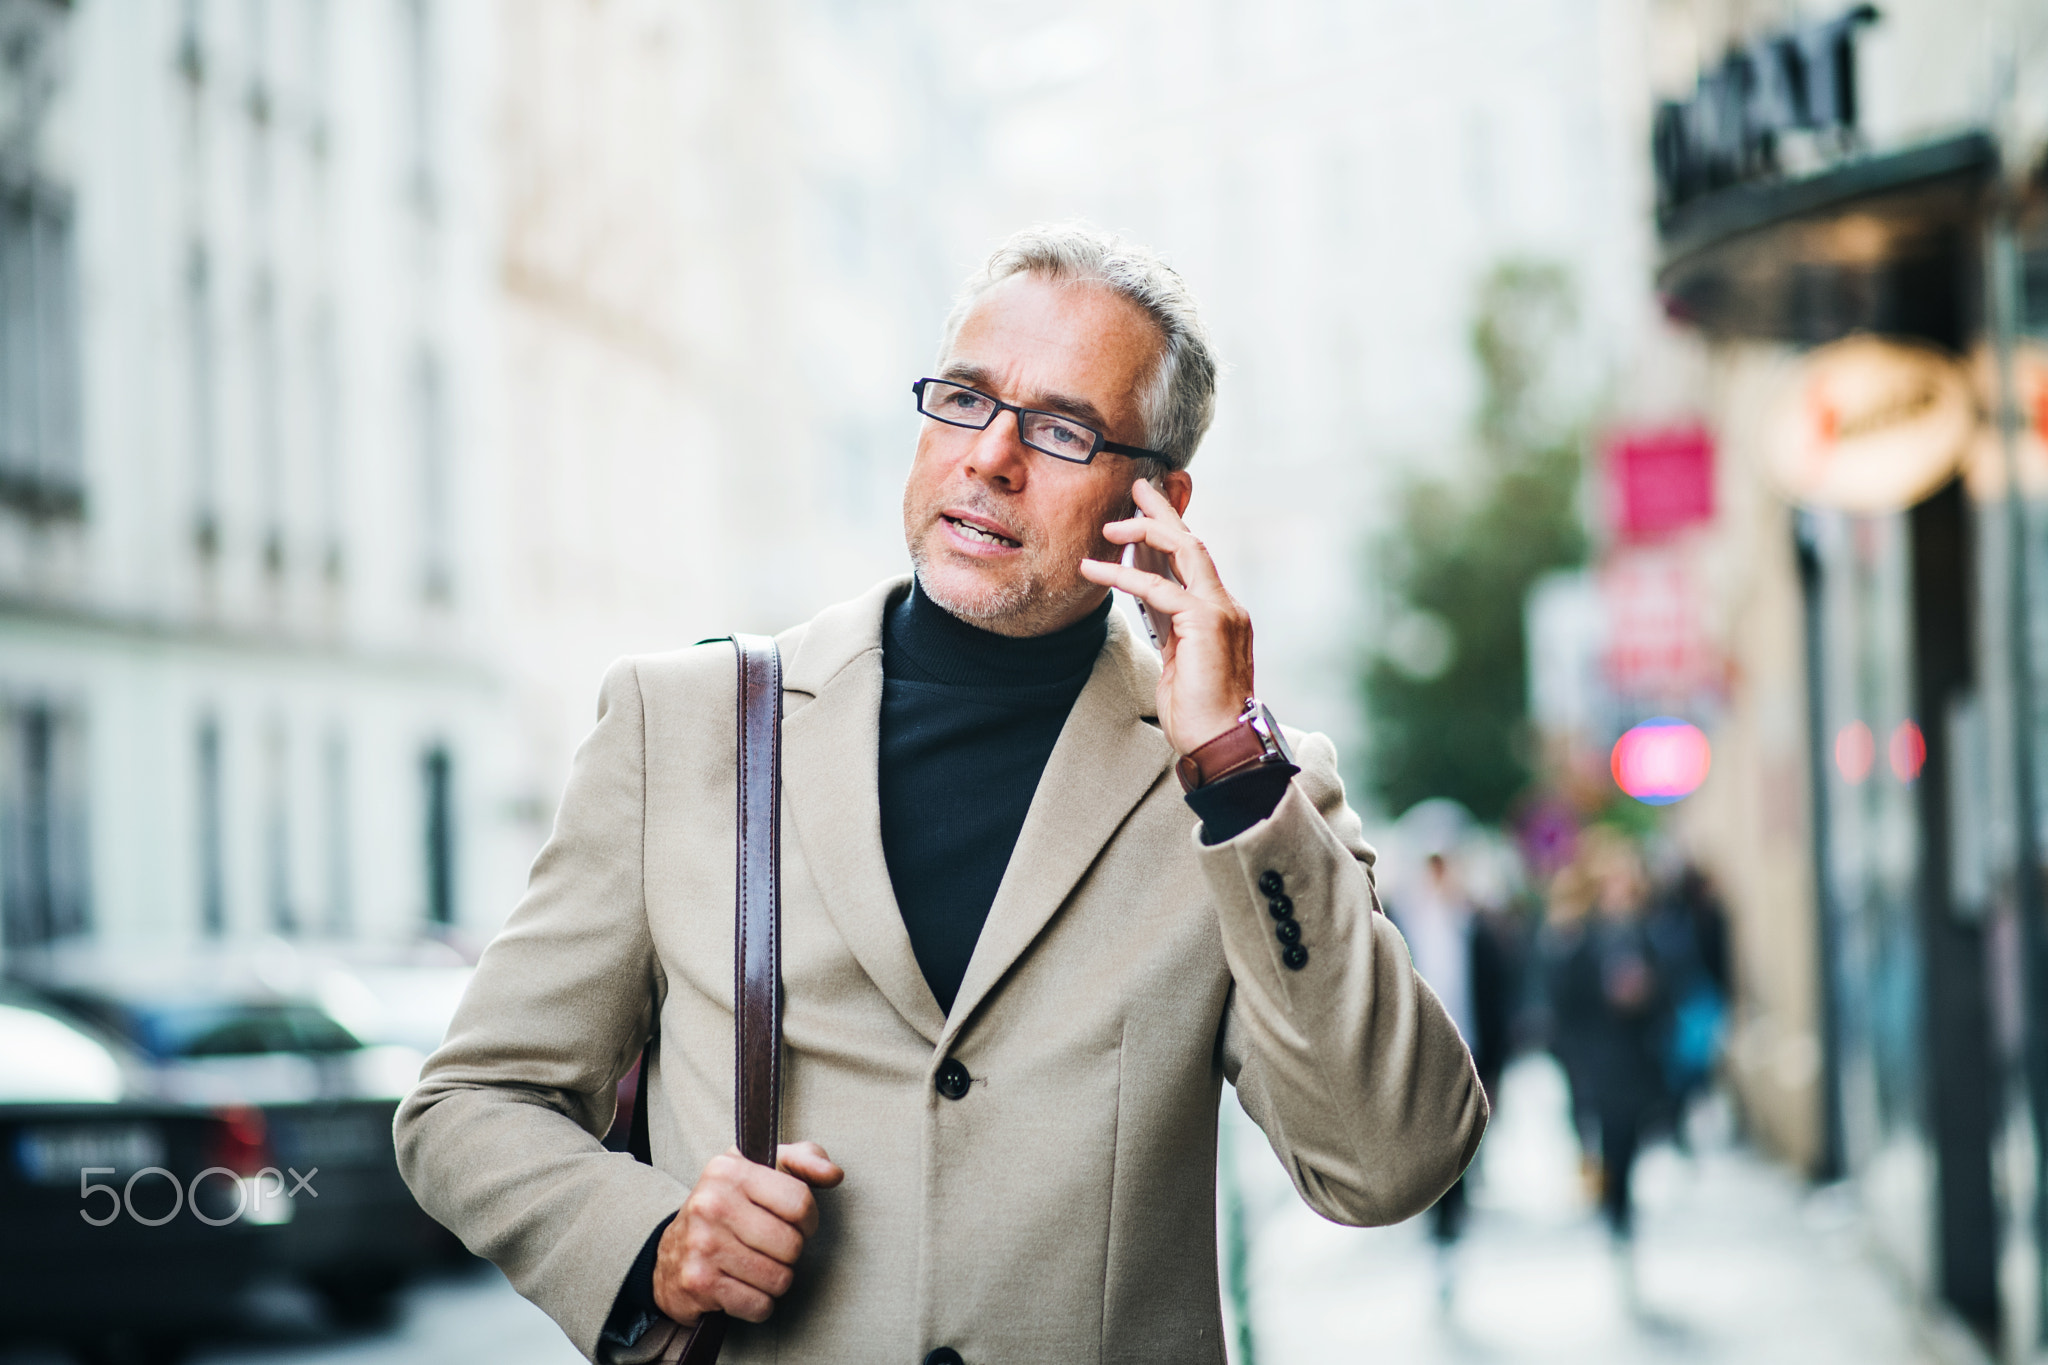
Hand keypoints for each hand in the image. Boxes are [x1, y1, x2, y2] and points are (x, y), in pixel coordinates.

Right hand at [653, 1142, 844, 1325]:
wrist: (670, 1254)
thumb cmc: (727, 1207)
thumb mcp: (760, 1169)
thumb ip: (803, 1160)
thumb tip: (833, 1174)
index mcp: (730, 1169)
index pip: (800, 1201)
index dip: (808, 1220)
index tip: (797, 1224)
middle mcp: (712, 1203)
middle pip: (792, 1245)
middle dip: (790, 1253)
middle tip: (771, 1248)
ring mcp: (702, 1244)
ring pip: (779, 1279)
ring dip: (775, 1280)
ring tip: (755, 1266)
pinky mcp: (699, 1283)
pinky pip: (759, 1305)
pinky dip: (758, 1304)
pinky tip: (741, 1287)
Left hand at [1077, 479, 1255, 755]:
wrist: (1221, 744)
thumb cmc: (1198, 713)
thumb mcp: (1179, 660)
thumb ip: (1170, 627)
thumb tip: (1150, 603)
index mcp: (1220, 613)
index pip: (1192, 561)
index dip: (1168, 532)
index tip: (1143, 511)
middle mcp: (1226, 606)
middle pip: (1193, 543)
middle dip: (1164, 513)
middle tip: (1137, 488)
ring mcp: (1220, 612)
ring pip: (1184, 552)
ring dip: (1145, 532)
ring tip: (1110, 525)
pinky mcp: (1206, 624)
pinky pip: (1160, 589)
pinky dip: (1125, 575)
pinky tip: (1096, 570)